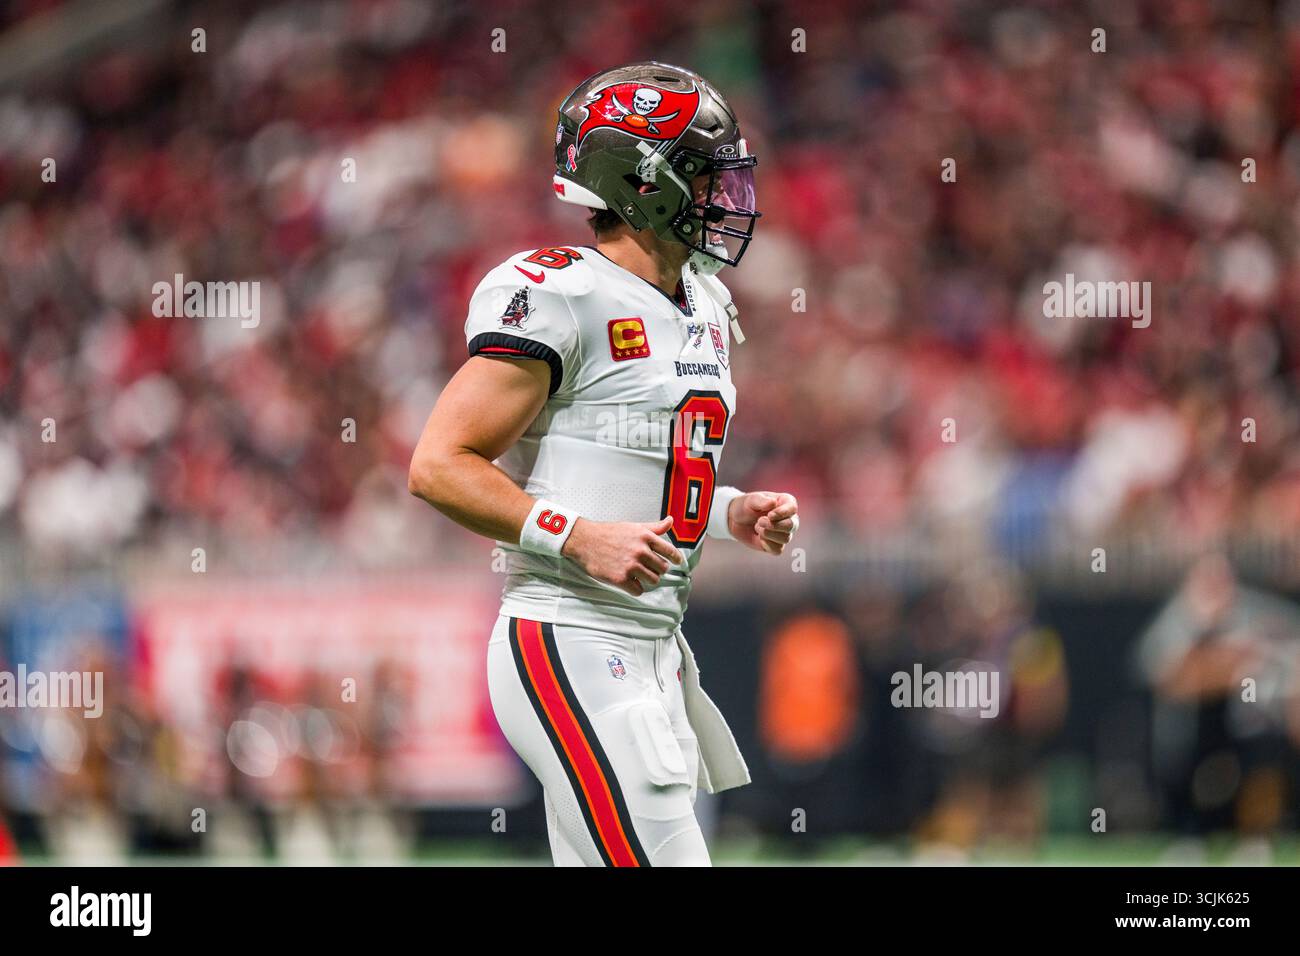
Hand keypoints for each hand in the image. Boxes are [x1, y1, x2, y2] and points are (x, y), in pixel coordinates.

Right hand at [562, 516, 684, 595]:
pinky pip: (639, 590)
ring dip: (648, 579)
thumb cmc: (609, 532)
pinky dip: (636, 588)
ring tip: (639, 575)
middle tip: (650, 567)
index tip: (678, 562)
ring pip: (653, 581)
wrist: (584, 540)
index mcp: (645, 537)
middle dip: (658, 569)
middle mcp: (640, 551)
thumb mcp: (633, 526)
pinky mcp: (620, 578)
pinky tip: (630, 582)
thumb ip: (654, 527)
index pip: (670, 551)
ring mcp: (631, 566)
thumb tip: (671, 520)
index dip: (676, 558)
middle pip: (662, 568)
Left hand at [728, 491, 798, 554]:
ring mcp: (784, 533)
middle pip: (792, 525)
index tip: (769, 515)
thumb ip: (763, 501)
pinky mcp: (777, 545)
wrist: (736, 520)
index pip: (792, 508)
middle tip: (759, 521)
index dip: (782, 513)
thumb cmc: (747, 506)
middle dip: (774, 525)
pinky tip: (759, 537)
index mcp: (786, 503)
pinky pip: (778, 550)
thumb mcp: (752, 500)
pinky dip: (767, 544)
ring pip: (785, 538)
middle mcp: (789, 518)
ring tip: (757, 526)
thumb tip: (773, 503)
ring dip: (767, 533)